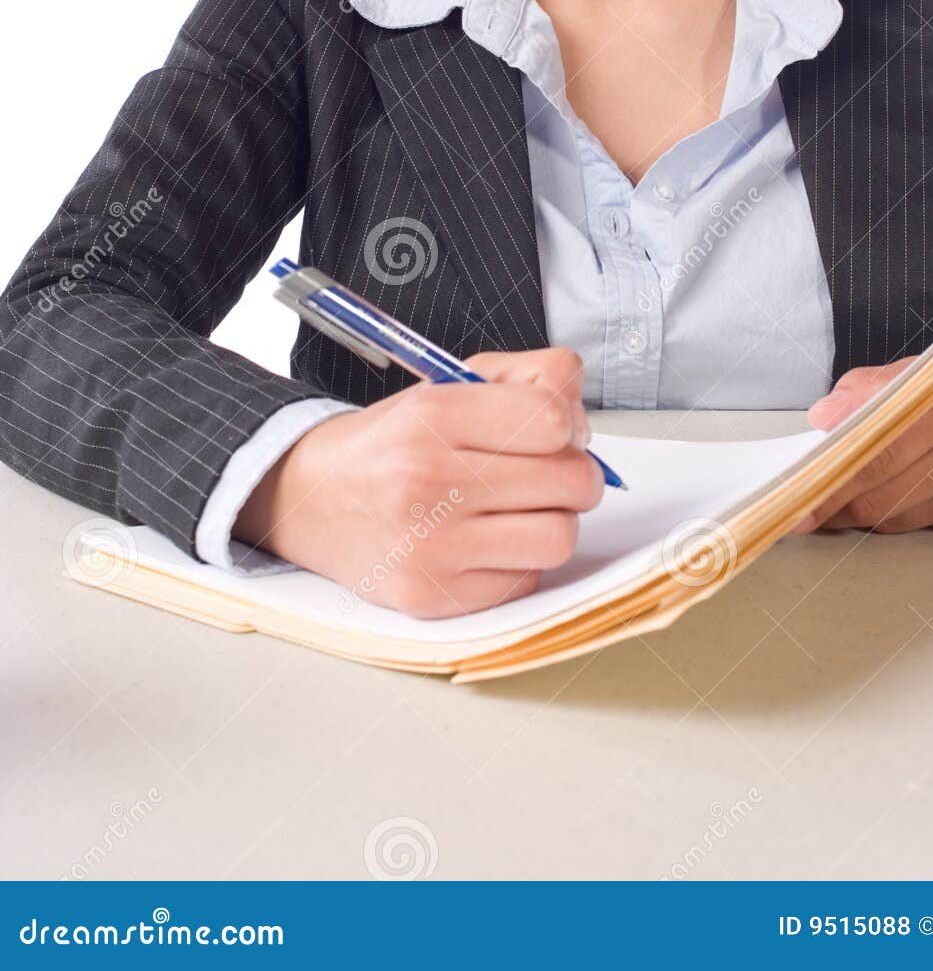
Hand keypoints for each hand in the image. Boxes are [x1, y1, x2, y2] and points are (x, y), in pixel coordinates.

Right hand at [233, 346, 603, 617]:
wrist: (310, 498)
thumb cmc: (392, 441)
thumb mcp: (448, 383)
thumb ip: (525, 377)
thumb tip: (581, 415)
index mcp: (432, 415)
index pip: (550, 419)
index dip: (570, 423)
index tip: (556, 429)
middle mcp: (426, 480)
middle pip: (568, 480)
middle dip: (575, 472)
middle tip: (551, 470)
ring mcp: (429, 546)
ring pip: (558, 537)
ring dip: (555, 520)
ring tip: (526, 507)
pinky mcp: (432, 596)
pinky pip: (525, 581)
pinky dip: (521, 560)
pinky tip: (490, 540)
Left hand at [789, 344, 932, 536]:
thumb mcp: (931, 367)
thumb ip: (871, 388)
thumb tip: (821, 418)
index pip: (878, 450)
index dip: (830, 479)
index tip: (794, 495)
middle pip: (881, 496)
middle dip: (833, 504)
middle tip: (798, 506)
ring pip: (896, 518)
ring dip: (860, 511)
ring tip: (838, 497)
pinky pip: (924, 526)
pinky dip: (897, 514)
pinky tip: (892, 496)